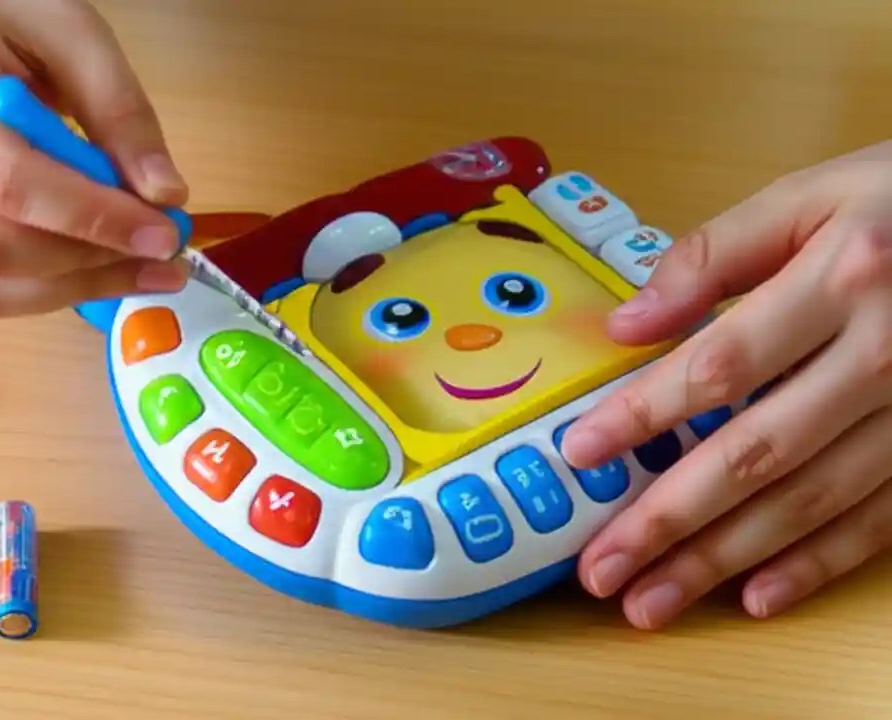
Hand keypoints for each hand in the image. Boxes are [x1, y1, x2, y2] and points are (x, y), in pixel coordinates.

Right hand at [0, 0, 189, 319]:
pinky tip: (90, 270)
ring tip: (136, 268)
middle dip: (84, 264)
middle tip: (160, 256)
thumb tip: (164, 198)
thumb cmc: (5, 15)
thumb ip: (122, 111)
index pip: (2, 176)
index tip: (162, 233)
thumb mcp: (76, 33)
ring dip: (68, 289)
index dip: (88, 218)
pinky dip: (40, 294)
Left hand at [559, 140, 891, 629]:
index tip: (578, 453)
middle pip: (756, 453)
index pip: (721, 364)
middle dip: (668, 519)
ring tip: (649, 602)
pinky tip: (755, 599)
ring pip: (808, 502)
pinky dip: (816, 566)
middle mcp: (881, 358)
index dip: (644, 413)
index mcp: (839, 281)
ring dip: (724, 560)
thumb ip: (712, 255)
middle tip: (598, 568)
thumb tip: (626, 325)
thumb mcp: (809, 197)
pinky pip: (877, 521)